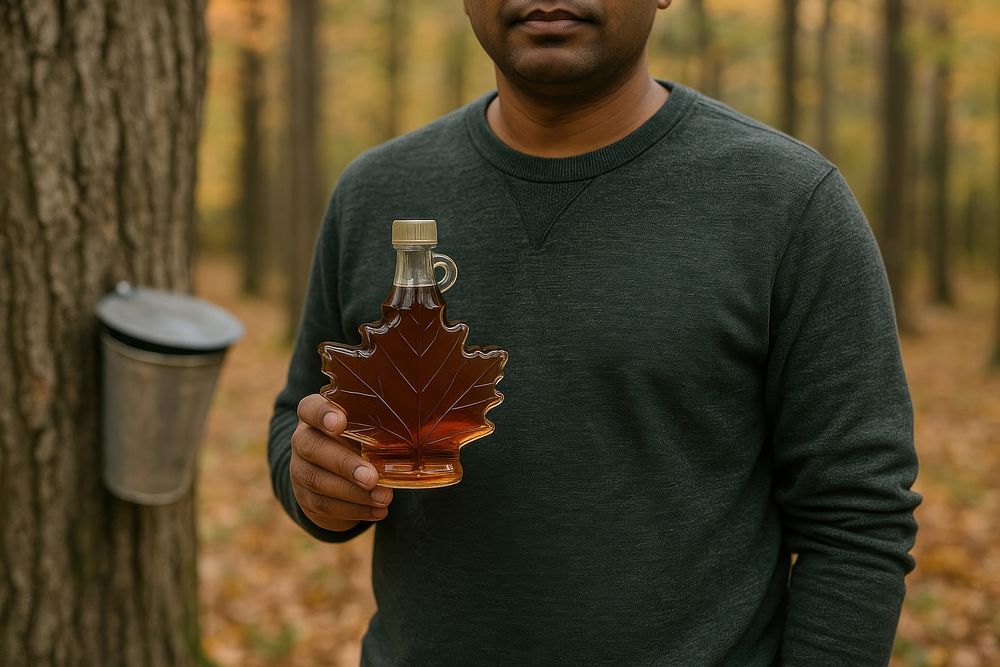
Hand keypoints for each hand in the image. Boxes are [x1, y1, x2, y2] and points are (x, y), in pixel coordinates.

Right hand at [290, 394, 392, 531]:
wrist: (336, 473)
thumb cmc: (360, 439)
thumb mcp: (366, 427)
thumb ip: (380, 423)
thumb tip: (418, 431)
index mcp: (316, 415)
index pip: (310, 408)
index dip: (322, 415)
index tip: (340, 423)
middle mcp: (302, 439)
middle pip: (313, 447)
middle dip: (344, 464)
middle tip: (372, 477)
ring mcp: (299, 469)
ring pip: (317, 480)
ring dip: (353, 493)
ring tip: (384, 498)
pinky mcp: (305, 496)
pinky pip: (324, 505)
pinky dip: (354, 510)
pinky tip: (377, 511)